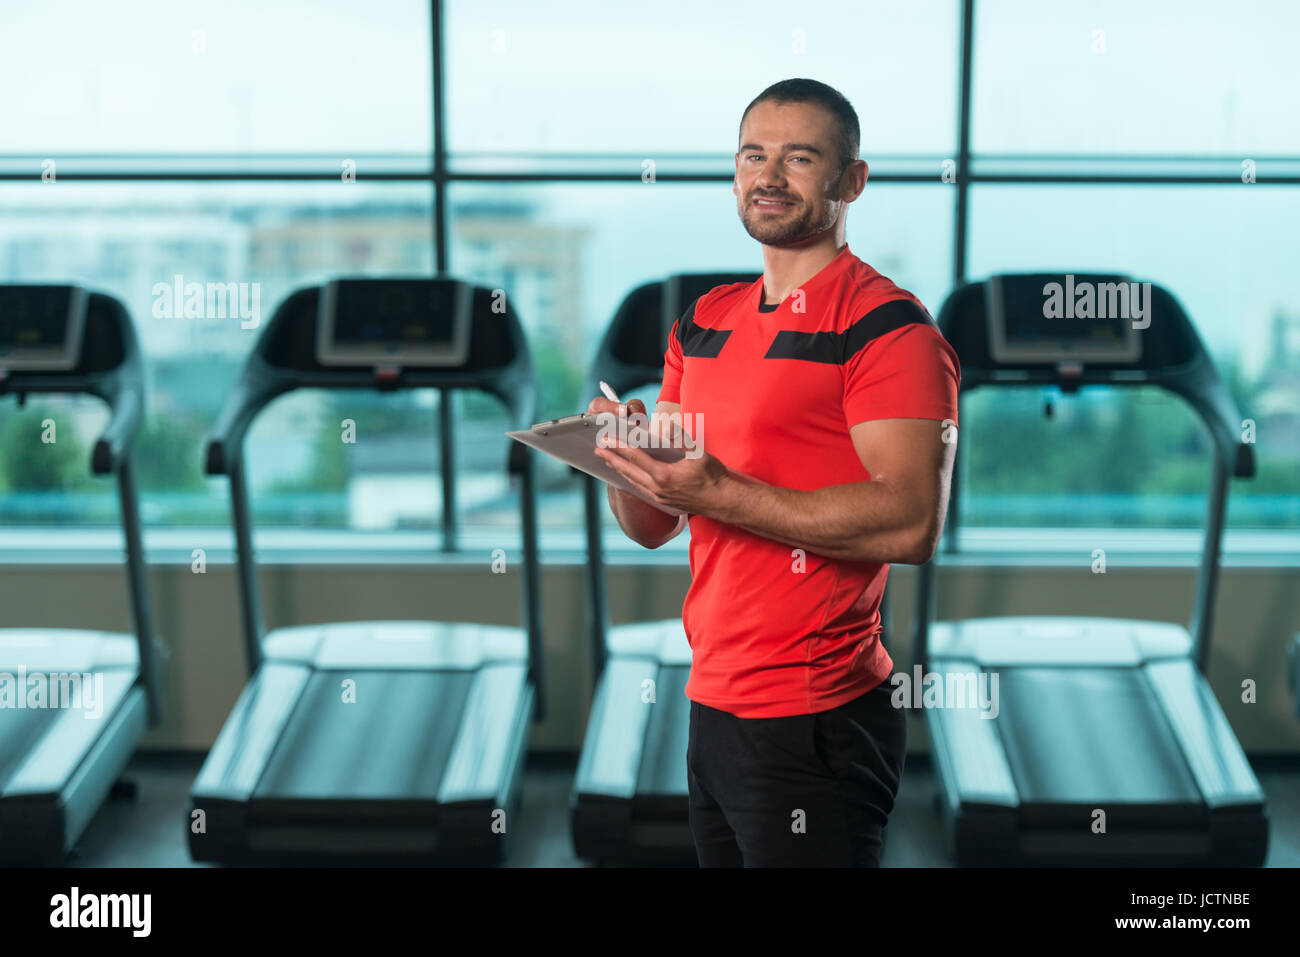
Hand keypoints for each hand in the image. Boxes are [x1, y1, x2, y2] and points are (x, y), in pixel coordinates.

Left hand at [593, 403, 734, 516]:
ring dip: (619, 470)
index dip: (619, 447)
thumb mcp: (698, 454)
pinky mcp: (664, 502)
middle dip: (611, 459)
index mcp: (664, 476)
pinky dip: (631, 479)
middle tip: (597, 449)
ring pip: (633, 481)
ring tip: (607, 460)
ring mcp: (659, 497)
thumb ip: (681, 439)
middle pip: (628, 471)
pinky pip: (641, 489)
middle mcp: (658, 489)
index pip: (636, 458)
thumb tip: (667, 425)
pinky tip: (628, 475)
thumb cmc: (713, 477)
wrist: (723, 502)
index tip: (606, 439)